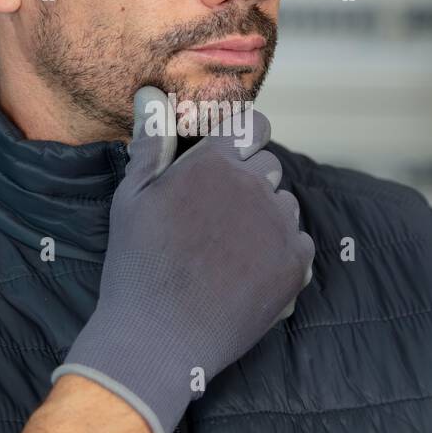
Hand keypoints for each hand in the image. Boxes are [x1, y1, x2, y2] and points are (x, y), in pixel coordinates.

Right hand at [51, 87, 314, 432]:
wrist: (158, 339)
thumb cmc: (136, 266)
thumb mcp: (132, 198)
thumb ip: (150, 141)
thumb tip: (152, 93)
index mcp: (213, 162)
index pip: (253, 124)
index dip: (244, 139)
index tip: (230, 160)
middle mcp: (253, 185)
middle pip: (269, 166)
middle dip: (249, 183)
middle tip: (215, 221)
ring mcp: (278, 225)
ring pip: (285, 205)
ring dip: (265, 219)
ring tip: (227, 252)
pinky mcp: (295, 264)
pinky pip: (299, 242)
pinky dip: (281, 254)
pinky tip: (247, 274)